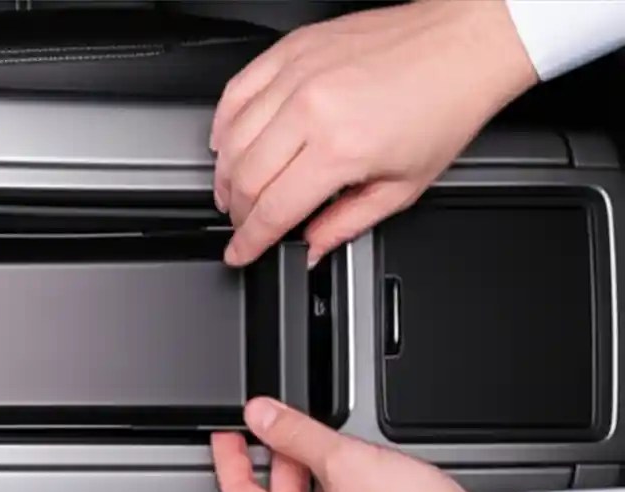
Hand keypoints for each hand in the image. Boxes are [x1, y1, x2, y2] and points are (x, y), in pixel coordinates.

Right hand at [211, 0, 537, 267]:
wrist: (463, 44)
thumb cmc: (445, 104)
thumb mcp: (405, 186)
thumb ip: (348, 224)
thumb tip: (313, 247)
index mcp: (340, 148)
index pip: (273, 210)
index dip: (250, 241)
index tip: (240, 252)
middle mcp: (311, 108)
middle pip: (245, 178)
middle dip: (237, 214)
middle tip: (243, 225)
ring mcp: (296, 74)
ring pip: (233, 138)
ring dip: (225, 175)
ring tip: (231, 191)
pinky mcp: (292, 49)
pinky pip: (236, 91)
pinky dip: (224, 123)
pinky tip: (227, 141)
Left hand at [213, 397, 514, 491]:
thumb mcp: (344, 460)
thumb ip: (295, 433)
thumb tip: (261, 415)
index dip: (229, 460)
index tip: (225, 434)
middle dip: (273, 460)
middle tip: (269, 425)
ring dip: (305, 471)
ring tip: (309, 436)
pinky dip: (331, 488)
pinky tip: (345, 463)